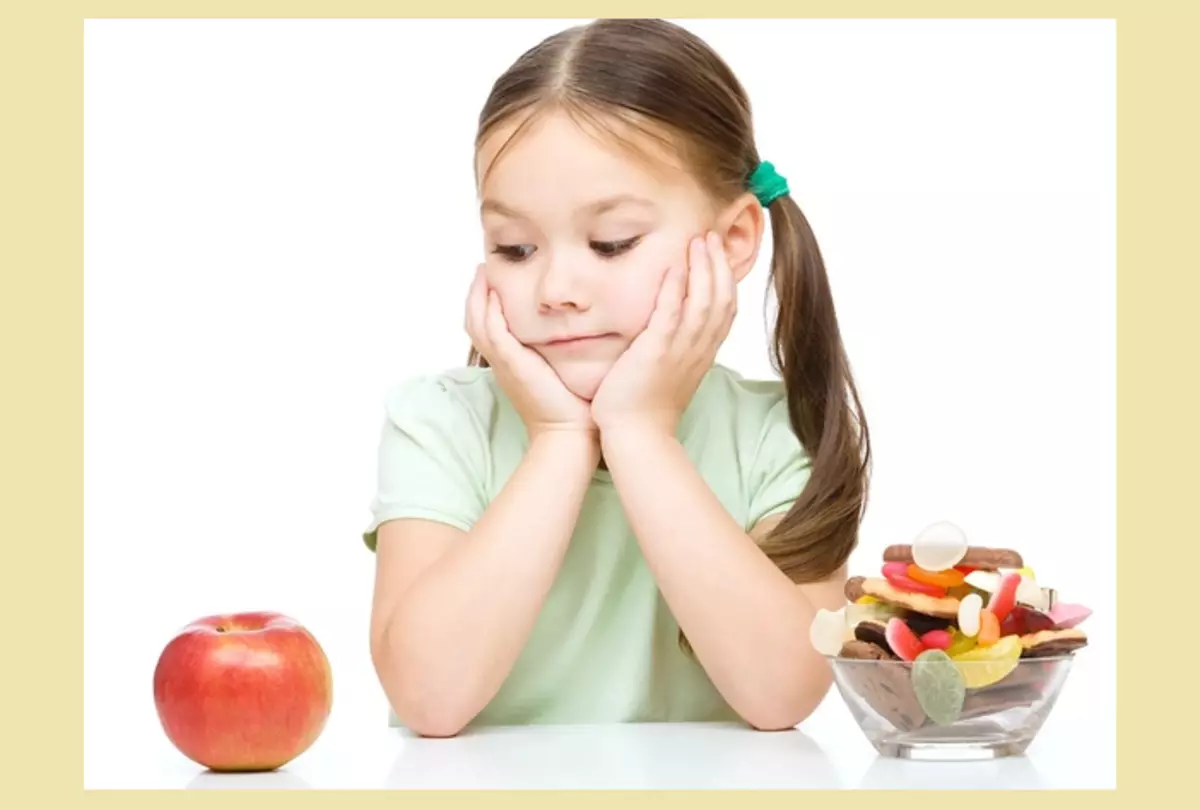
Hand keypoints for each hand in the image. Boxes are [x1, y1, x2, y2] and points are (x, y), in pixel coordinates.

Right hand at [464, 265, 597, 441]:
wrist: (570, 433)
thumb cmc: (571, 404)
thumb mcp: (558, 369)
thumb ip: (556, 348)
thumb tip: (571, 326)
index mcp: (509, 362)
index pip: (487, 326)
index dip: (484, 302)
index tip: (492, 278)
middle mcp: (501, 362)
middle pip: (474, 321)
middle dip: (475, 292)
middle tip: (483, 267)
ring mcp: (504, 363)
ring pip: (477, 323)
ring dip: (477, 295)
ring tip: (483, 271)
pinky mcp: (513, 365)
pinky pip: (494, 332)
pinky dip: (490, 311)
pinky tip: (493, 291)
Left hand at [590, 232, 735, 437]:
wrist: (636, 436)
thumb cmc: (646, 408)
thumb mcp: (670, 373)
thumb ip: (675, 348)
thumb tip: (671, 331)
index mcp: (702, 354)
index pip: (725, 310)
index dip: (725, 279)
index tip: (718, 254)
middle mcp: (698, 350)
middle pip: (721, 299)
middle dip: (718, 264)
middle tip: (711, 236)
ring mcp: (680, 351)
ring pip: (703, 301)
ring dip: (703, 267)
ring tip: (699, 240)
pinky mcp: (656, 352)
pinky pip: (671, 313)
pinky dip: (676, 287)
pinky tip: (675, 265)